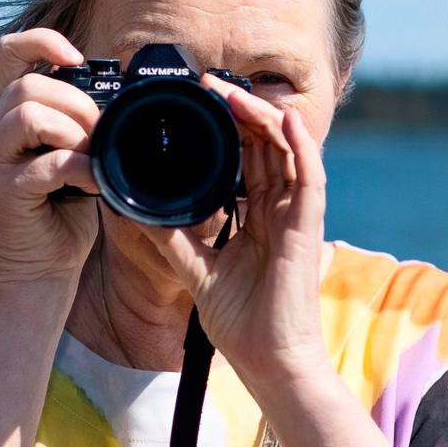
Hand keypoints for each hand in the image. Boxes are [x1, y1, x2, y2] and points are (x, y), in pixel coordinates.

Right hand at [0, 28, 104, 286]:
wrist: (45, 269)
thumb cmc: (66, 211)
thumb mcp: (78, 154)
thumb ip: (83, 122)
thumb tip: (121, 97)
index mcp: (11, 116)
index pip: (10, 52)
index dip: (43, 41)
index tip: (78, 60)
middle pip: (27, 85)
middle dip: (76, 103)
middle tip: (100, 134)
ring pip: (28, 114)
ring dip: (72, 129)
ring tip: (92, 155)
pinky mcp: (3, 191)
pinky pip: (46, 163)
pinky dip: (79, 168)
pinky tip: (92, 181)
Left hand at [107, 78, 334, 390]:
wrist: (267, 360)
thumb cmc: (241, 323)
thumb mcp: (196, 271)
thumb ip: (173, 238)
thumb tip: (137, 211)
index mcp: (258, 217)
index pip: (247, 159)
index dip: (228, 128)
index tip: (199, 104)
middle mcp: (280, 211)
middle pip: (265, 147)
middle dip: (240, 112)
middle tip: (209, 85)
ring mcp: (297, 217)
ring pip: (287, 152)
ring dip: (263, 118)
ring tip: (233, 93)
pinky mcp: (309, 228)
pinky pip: (310, 177)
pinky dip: (300, 146)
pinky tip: (284, 119)